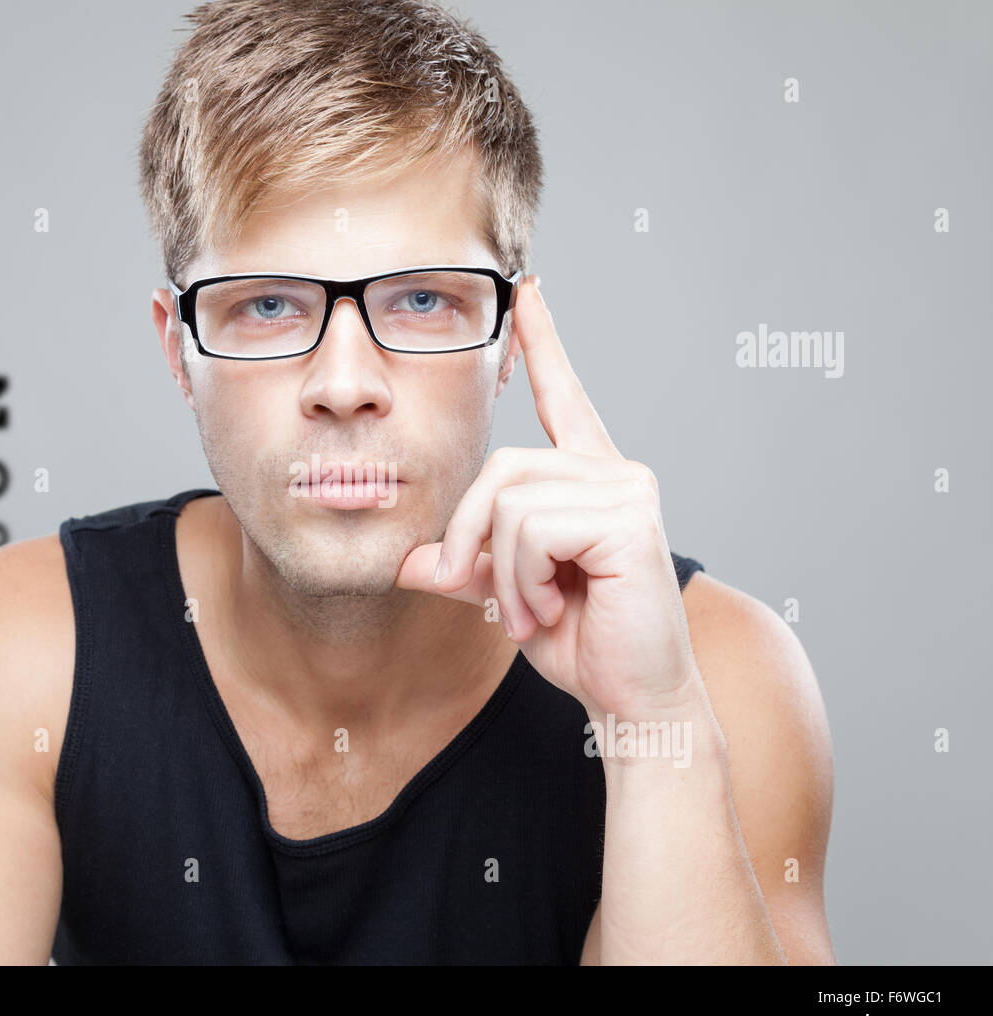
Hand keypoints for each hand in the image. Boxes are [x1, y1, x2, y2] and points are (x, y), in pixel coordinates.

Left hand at [397, 278, 703, 721]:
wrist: (634, 698)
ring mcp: (625, 490)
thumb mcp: (507, 595)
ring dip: (500, 572)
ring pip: (509, 502)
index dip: (544, 343)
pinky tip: (549, 609)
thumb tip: (407, 562)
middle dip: (469, 534)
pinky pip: (531, 529)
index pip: (564, 397)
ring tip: (530, 611)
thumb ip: (466, 566)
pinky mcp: (627, 519)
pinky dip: (520, 580)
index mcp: (590, 478)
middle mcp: (613, 472)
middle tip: (482, 593)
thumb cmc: (582, 644)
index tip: (528, 291)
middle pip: (499, 467)